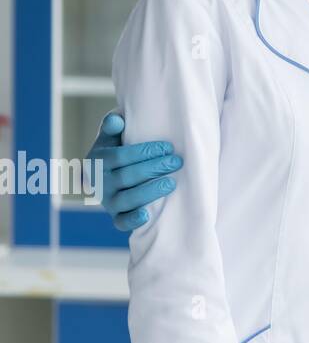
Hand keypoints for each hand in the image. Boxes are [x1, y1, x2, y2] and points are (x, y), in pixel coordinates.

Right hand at [88, 111, 182, 231]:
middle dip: (153, 169)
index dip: (144, 152)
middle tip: (177, 162)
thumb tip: (116, 120)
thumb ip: (112, 126)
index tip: (168, 147)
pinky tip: (146, 215)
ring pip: (126, 200)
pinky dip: (132, 220)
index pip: (119, 157)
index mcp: (98, 160)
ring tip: (172, 183)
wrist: (113, 170)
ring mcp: (107, 201)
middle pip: (126, 177)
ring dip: (149, 192)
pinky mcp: (116, 215)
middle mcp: (99, 182)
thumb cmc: (119, 147)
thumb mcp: (113, 135)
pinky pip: (121, 222)